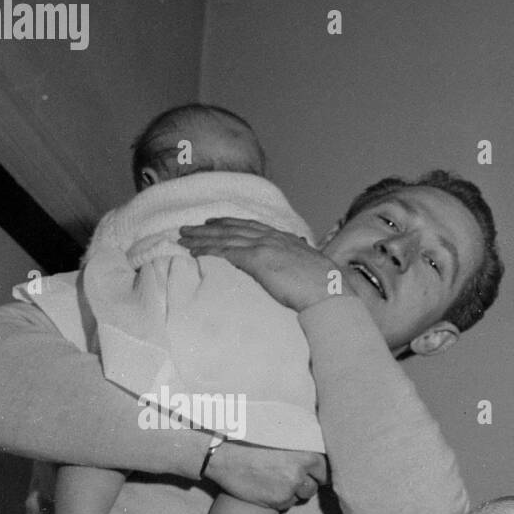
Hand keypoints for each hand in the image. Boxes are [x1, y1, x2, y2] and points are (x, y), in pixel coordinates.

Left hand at [177, 217, 340, 311]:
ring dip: (201, 237)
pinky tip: (194, 252)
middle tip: (190, 227)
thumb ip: (297, 267)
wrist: (331, 292)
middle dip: (210, 227)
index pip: (253, 226)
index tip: (217, 221)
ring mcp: (264, 247)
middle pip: (234, 228)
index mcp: (285, 239)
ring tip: (183, 237)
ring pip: (225, 237)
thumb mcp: (311, 271)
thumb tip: (294, 272)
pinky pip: (226, 252)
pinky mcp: (257, 260)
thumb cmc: (327, 288)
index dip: (232, 223)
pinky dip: (207, 250)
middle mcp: (272, 238)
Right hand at [205, 441, 326, 509]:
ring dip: (294, 491)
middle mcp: (301, 472)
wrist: (222, 455)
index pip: (326, 470)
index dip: (317, 471)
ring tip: (277, 479)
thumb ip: (303, 441)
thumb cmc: (251, 439)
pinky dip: (280, 498)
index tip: (311, 471)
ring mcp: (289, 488)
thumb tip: (320, 442)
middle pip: (315, 485)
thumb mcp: (281, 432)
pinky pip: (287, 504)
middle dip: (306, 481)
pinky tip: (267, 487)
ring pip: (302, 496)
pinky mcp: (277, 501)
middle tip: (290, 474)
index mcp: (306, 453)